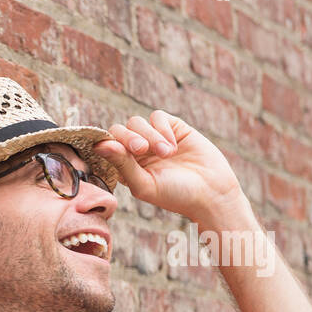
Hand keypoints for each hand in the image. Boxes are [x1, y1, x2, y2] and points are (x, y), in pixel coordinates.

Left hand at [93, 111, 246, 226]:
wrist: (211, 191)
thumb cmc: (175, 194)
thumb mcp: (144, 183)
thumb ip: (122, 164)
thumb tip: (100, 145)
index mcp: (125, 167)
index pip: (107, 146)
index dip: (108, 144)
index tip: (114, 149)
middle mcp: (136, 152)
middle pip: (119, 130)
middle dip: (128, 138)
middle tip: (141, 150)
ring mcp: (154, 138)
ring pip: (137, 122)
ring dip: (150, 136)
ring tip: (166, 154)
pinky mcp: (172, 127)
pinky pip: (157, 117)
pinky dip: (162, 129)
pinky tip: (173, 146)